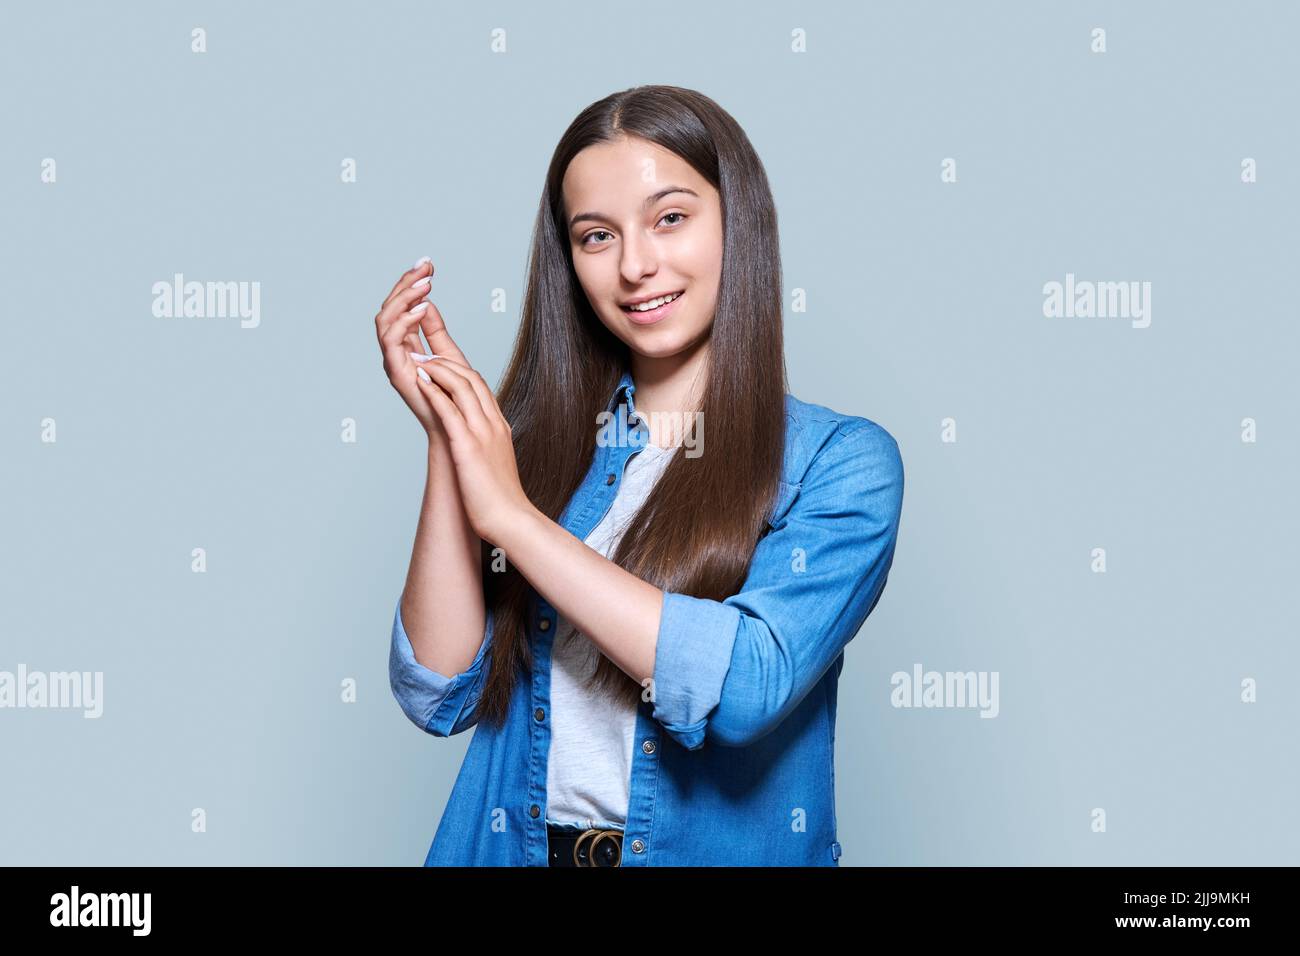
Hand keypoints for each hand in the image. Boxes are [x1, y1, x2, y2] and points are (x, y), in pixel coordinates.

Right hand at [374, 258, 473, 441]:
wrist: (457, 426)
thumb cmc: (455, 395)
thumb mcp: (448, 353)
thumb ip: (435, 328)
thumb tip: (427, 300)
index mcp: (405, 343)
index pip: (401, 305)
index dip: (411, 283)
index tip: (428, 264)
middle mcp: (394, 350)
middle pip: (389, 307)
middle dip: (406, 283)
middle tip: (426, 266)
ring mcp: (392, 360)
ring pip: (385, 319)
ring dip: (404, 297)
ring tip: (426, 285)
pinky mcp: (395, 372)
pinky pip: (390, 339)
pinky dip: (403, 321)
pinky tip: (421, 308)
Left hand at [414, 355, 534, 544]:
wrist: (512, 520)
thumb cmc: (501, 500)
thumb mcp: (495, 464)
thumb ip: (486, 448)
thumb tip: (475, 445)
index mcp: (499, 427)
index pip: (481, 387)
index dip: (459, 369)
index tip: (440, 362)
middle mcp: (493, 424)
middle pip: (471, 379)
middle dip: (446, 361)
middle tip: (423, 353)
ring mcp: (482, 434)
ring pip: (462, 387)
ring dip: (438, 369)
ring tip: (419, 360)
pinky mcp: (469, 447)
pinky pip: (450, 412)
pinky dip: (435, 393)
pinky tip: (421, 382)